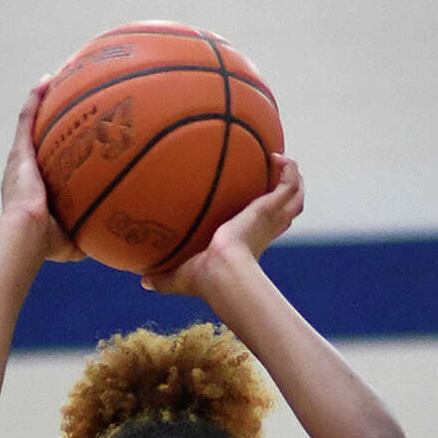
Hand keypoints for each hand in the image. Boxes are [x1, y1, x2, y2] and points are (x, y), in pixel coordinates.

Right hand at [0, 82, 83, 263]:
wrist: (26, 234)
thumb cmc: (46, 244)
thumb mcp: (72, 241)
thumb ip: (89, 236)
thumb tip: (108, 240)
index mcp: (34, 190)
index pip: (48, 163)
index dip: (59, 148)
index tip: (73, 138)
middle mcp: (25, 170)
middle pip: (40, 136)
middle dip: (51, 118)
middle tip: (68, 100)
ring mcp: (21, 159)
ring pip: (33, 121)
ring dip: (44, 100)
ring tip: (58, 78)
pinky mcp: (19, 152)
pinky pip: (28, 118)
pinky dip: (36, 98)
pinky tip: (48, 80)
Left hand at [143, 153, 304, 296]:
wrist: (221, 273)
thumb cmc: (203, 279)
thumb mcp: (180, 276)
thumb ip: (162, 278)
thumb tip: (141, 281)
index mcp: (248, 242)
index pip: (264, 227)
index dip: (265, 214)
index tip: (257, 202)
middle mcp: (264, 229)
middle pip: (286, 209)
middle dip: (284, 193)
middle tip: (273, 175)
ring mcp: (270, 217)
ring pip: (295, 196)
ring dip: (292, 178)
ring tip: (279, 161)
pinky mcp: (270, 207)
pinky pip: (290, 182)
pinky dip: (289, 169)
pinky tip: (276, 156)